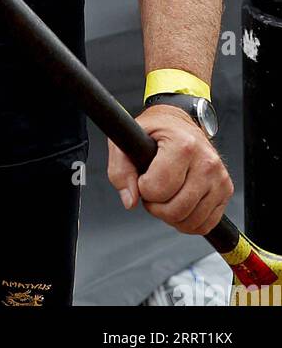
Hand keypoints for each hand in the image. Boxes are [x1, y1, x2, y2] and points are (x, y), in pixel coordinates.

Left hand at [108, 105, 233, 234]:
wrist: (179, 123)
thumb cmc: (154, 132)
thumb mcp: (127, 141)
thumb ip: (121, 170)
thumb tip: (130, 200)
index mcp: (183, 144)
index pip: (157, 188)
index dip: (143, 188)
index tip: (143, 177)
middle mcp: (206, 161)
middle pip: (176, 209)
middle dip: (156, 207)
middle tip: (152, 190)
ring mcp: (219, 177)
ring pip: (191, 221)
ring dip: (172, 216)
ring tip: (166, 195)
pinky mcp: (226, 190)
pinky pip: (206, 224)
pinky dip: (188, 223)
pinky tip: (179, 204)